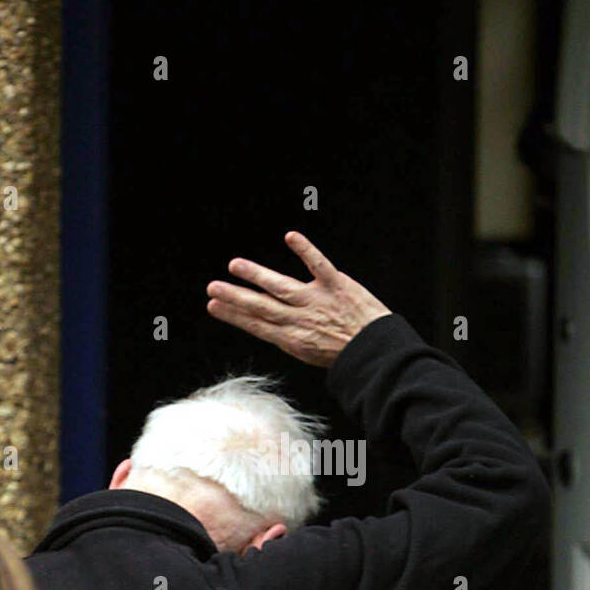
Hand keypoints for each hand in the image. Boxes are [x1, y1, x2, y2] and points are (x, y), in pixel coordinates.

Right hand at [206, 231, 390, 367]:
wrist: (377, 350)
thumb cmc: (345, 352)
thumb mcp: (310, 352)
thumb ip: (287, 335)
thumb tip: (263, 325)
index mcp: (293, 339)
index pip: (256, 325)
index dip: (233, 315)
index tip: (213, 305)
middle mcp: (301, 320)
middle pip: (262, 307)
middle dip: (235, 298)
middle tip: (213, 288)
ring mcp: (317, 301)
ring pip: (281, 286)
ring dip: (257, 275)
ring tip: (235, 265)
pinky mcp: (337, 285)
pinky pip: (319, 265)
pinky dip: (305, 250)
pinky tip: (290, 237)